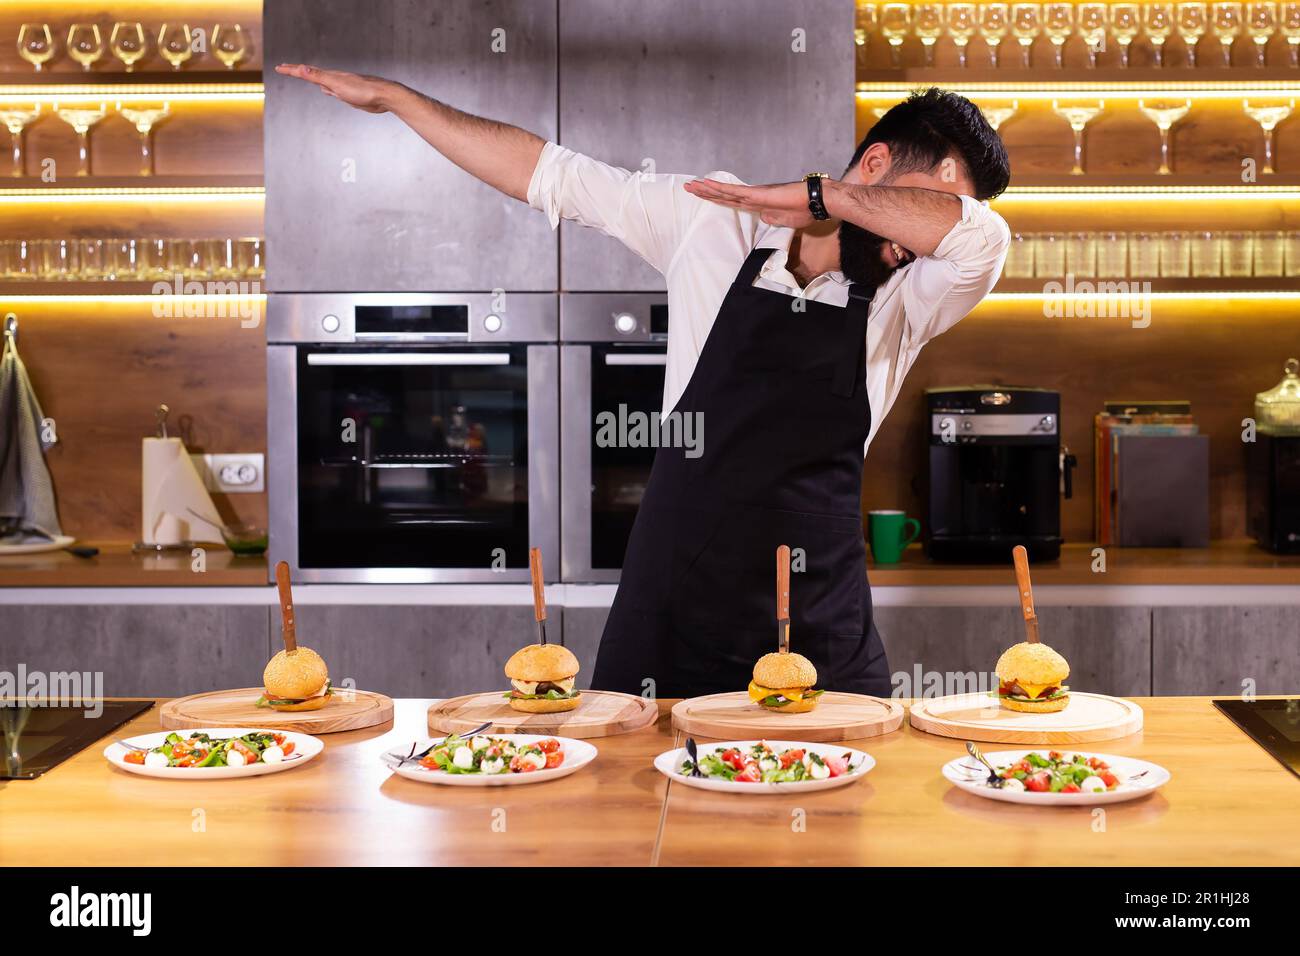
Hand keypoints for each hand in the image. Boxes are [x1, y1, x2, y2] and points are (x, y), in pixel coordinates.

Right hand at [275, 63, 395, 112]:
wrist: (383, 97)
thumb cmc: (362, 90)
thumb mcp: (336, 84)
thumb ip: (318, 76)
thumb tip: (301, 68)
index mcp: (329, 76)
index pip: (305, 71)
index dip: (292, 70)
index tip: (279, 67)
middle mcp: (334, 79)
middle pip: (312, 74)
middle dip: (298, 71)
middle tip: (286, 68)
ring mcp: (342, 87)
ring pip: (322, 82)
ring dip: (312, 79)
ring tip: (303, 76)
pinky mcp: (350, 95)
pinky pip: (333, 91)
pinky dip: (326, 89)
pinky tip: (327, 91)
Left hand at [682, 178, 816, 227]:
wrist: (817, 201)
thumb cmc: (805, 209)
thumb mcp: (784, 221)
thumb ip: (772, 219)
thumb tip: (764, 219)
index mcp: (759, 203)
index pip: (732, 202)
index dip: (717, 198)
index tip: (703, 196)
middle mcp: (754, 196)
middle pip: (724, 195)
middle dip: (706, 192)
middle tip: (689, 187)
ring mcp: (755, 194)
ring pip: (725, 191)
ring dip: (707, 188)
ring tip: (691, 185)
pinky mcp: (758, 194)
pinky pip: (735, 191)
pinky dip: (720, 188)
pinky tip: (707, 184)